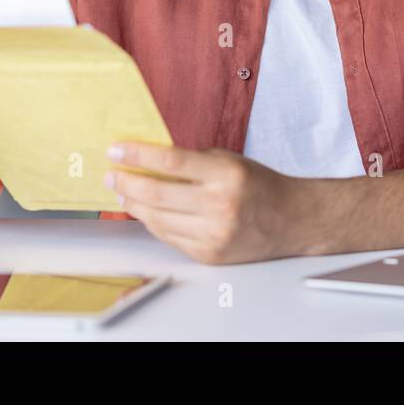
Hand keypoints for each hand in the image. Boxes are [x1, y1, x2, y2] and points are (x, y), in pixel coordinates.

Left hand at [104, 144, 314, 263]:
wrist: (291, 220)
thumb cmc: (260, 185)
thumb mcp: (230, 161)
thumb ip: (193, 161)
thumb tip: (148, 160)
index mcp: (226, 174)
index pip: (170, 161)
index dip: (137, 155)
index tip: (116, 150)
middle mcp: (220, 205)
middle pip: (156, 193)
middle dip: (126, 182)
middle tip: (111, 174)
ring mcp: (213, 233)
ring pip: (156, 219)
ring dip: (133, 204)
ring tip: (123, 192)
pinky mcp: (209, 254)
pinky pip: (168, 237)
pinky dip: (153, 222)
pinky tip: (145, 211)